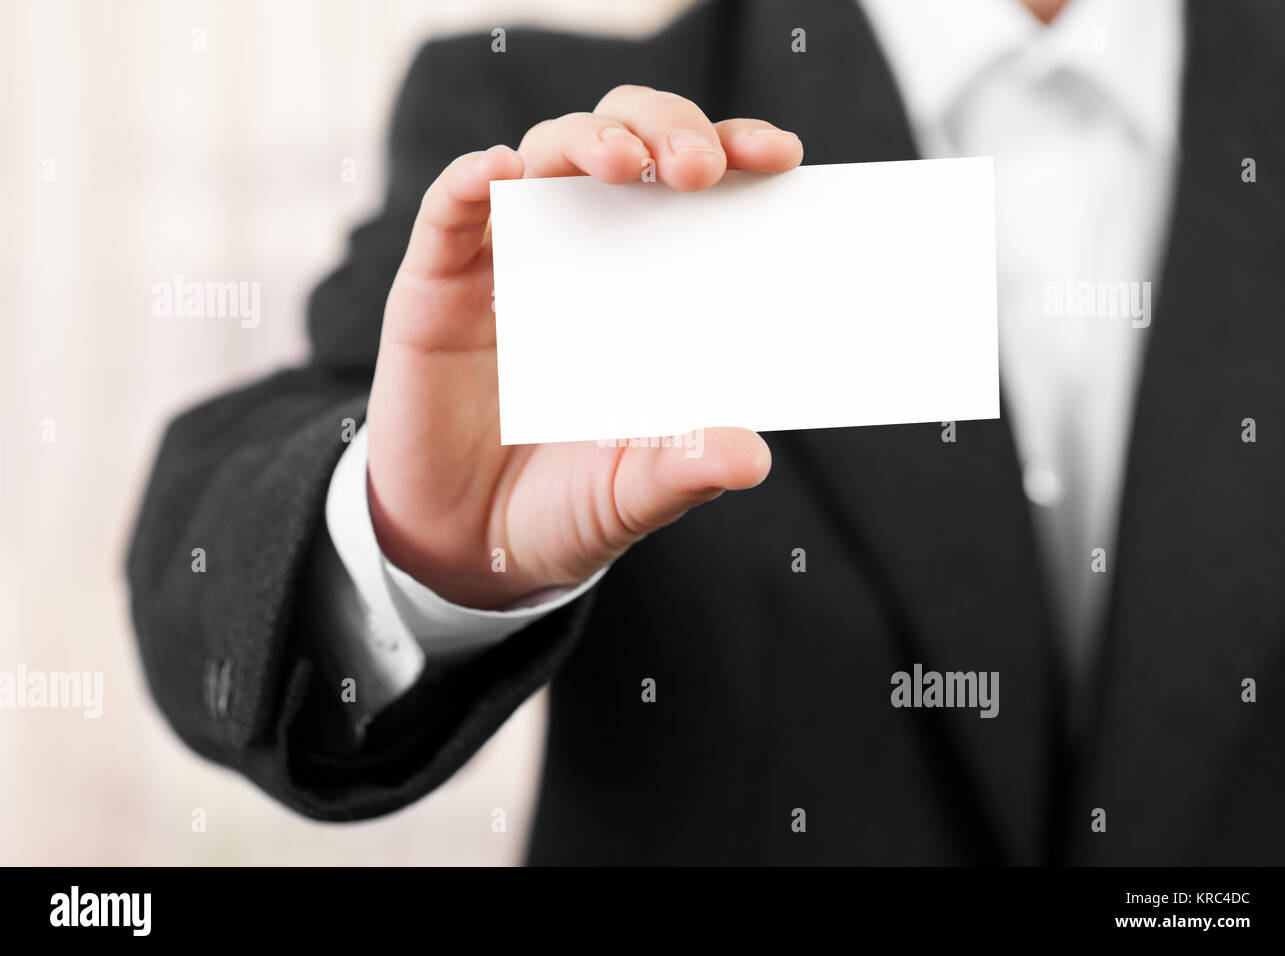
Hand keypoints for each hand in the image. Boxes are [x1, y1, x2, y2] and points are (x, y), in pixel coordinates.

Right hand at [366, 84, 802, 608]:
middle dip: (666, 128)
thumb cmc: (564, 506)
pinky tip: (498, 171)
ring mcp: (507, 262)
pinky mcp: (434, 287)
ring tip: (622, 162)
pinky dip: (468, 182)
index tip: (780, 158)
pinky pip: (448, 214)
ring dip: (585, 141)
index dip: (733, 152)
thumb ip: (685, 471)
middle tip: (698, 167)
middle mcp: (580, 253)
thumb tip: (751, 457)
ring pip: (544, 155)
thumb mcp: (634, 494)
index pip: (692, 189)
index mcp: (647, 284)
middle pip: (624, 139)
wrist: (465, 550)